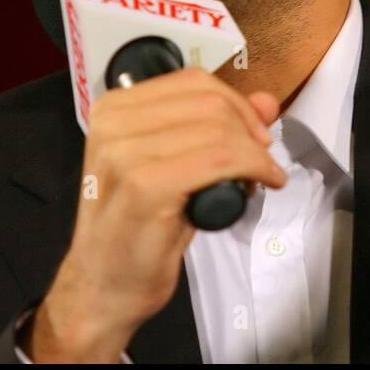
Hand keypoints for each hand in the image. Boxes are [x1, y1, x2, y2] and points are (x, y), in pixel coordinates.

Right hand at [26, 68, 285, 361]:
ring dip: (254, 154)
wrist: (102, 287)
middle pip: (209, 102)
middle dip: (249, 130)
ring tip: (254, 180)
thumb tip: (266, 101)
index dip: (237, 104)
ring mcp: (125, 154)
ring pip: (219, 130)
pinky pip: (219, 160)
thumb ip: (216, 128)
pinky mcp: (144, 186)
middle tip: (260, 162)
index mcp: (113, 108)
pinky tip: (258, 185)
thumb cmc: (136, 230)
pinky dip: (251, 168)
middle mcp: (112, 123)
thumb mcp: (177, 167)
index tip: (256, 135)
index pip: (193, 82)